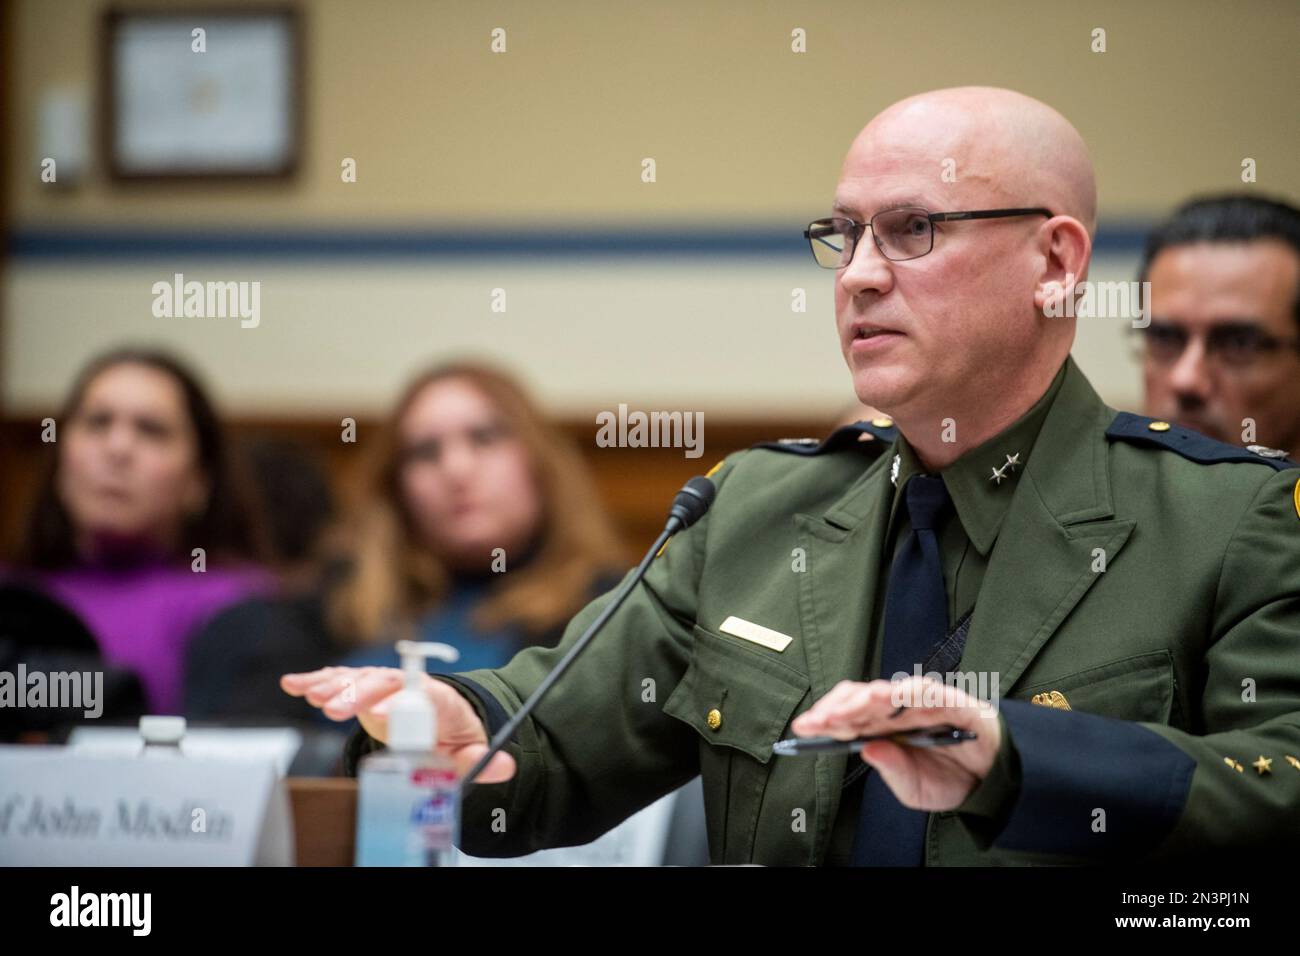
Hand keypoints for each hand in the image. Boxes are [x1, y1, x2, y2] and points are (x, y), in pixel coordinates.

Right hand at [280, 666, 516, 782]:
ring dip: (335, 685)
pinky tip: (295, 685)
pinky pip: (340, 681)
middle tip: (336, 709)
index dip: (403, 702)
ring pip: (360, 678)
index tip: (382, 713)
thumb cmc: (453, 735)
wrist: (442, 718)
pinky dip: (317, 681)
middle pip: (386, 682)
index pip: (425, 695)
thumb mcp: (470, 751)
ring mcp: (385, 685)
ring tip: (314, 696)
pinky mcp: (364, 690)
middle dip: (360, 693)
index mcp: (441, 700)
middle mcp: (410, 686)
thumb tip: (504, 766)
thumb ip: (481, 760)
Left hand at [790, 676, 1000, 810]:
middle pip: (862, 699)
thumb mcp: (916, 789)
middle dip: (837, 708)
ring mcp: (924, 704)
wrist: (995, 781)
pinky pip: (931, 692)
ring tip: (847, 711)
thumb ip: (894, 771)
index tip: (803, 727)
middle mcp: (900, 712)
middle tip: (818, 720)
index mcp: (885, 730)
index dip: (826, 719)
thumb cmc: (952, 778)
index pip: (850, 717)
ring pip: (890, 691)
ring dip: (866, 699)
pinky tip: (894, 696)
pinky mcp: (953, 701)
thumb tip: (867, 751)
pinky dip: (912, 692)